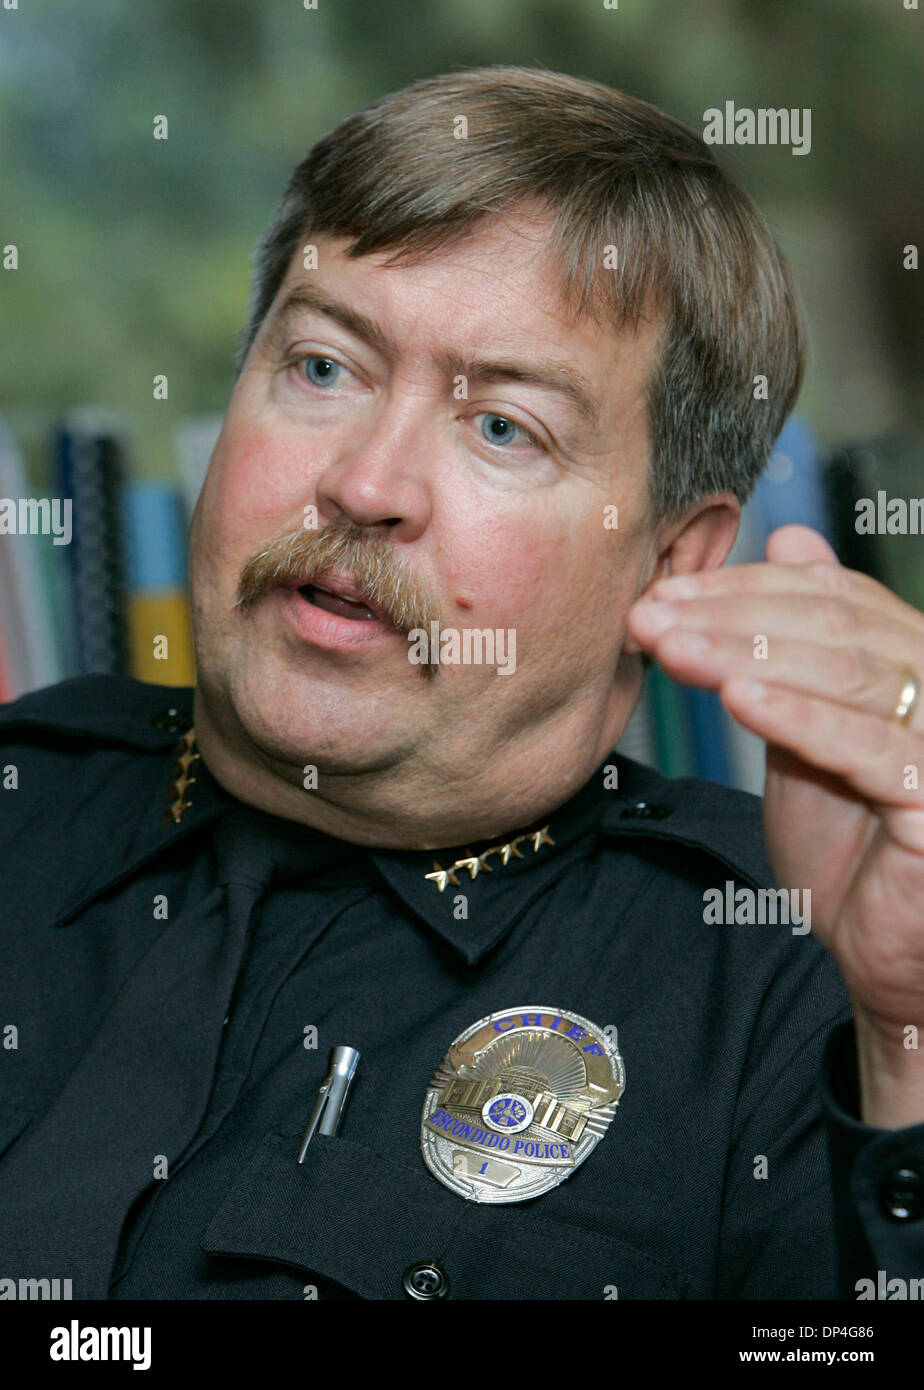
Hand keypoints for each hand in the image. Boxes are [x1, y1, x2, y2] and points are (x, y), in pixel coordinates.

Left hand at [627, 525, 923, 1125]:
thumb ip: (798, 645)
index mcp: (910, 658)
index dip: (741, 590)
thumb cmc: (850, 843)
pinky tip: (737, 698)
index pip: (828, 597)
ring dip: (746, 655)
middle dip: (729, 617)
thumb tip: (789, 536)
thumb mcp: (808, 728)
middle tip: (647, 616)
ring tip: (669, 648)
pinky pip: (868, 749)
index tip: (660, 593)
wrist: (885, 953)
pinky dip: (800, 718)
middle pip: (833, 626)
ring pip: (846, 675)